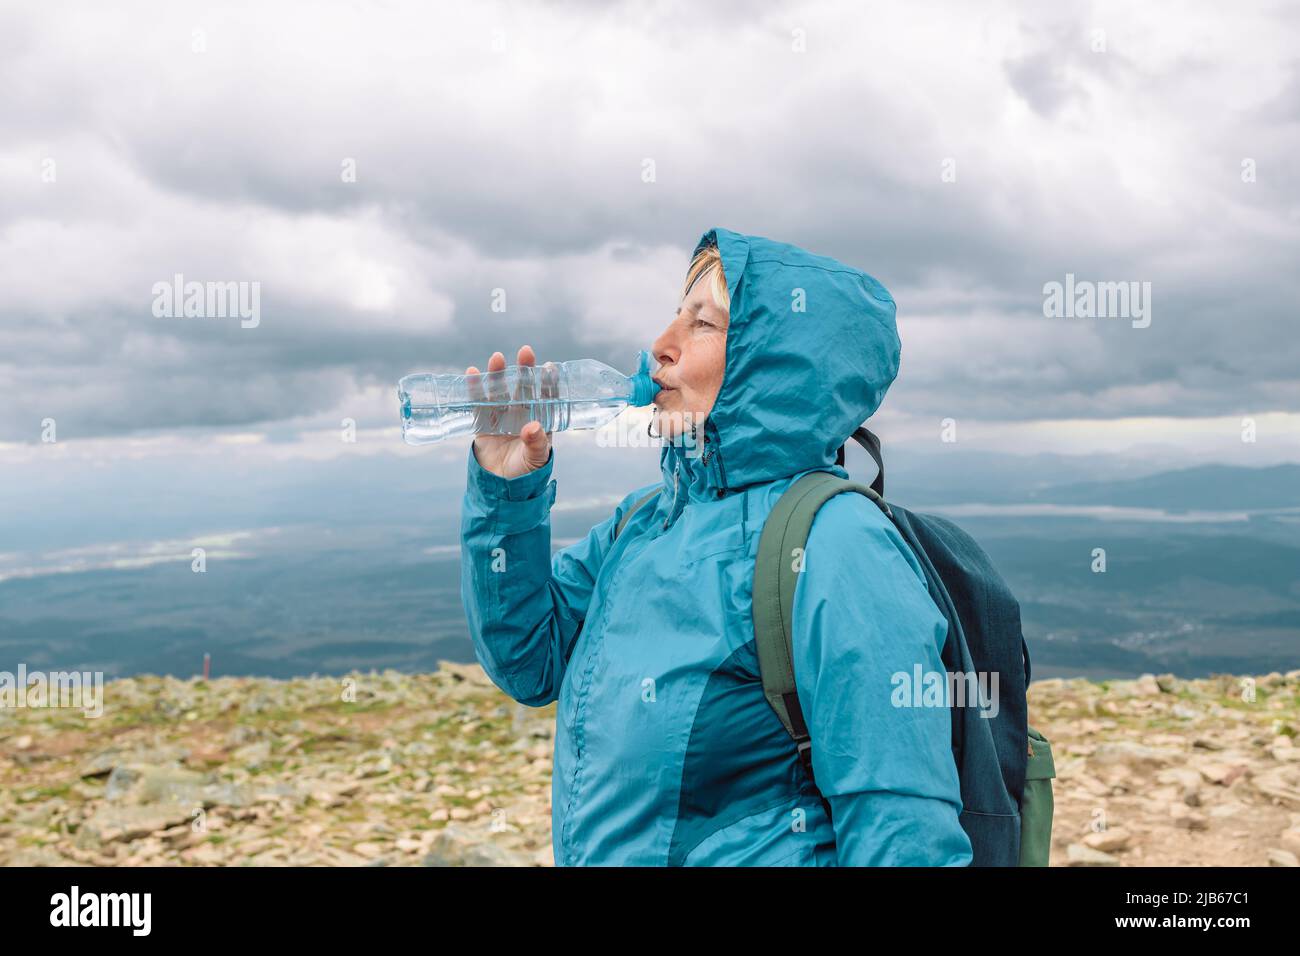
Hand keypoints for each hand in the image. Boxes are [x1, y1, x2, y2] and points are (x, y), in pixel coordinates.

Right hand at [468, 345, 557, 478]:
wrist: (501, 488)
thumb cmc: (525, 473)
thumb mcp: (536, 459)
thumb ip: (536, 443)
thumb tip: (532, 426)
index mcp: (540, 421)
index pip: (546, 398)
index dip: (548, 383)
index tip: (551, 367)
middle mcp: (522, 415)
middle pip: (523, 388)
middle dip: (524, 370)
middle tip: (526, 351)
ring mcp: (502, 418)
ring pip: (500, 392)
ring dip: (498, 375)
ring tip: (497, 358)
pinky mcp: (483, 424)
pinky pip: (479, 404)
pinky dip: (475, 389)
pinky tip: (472, 373)